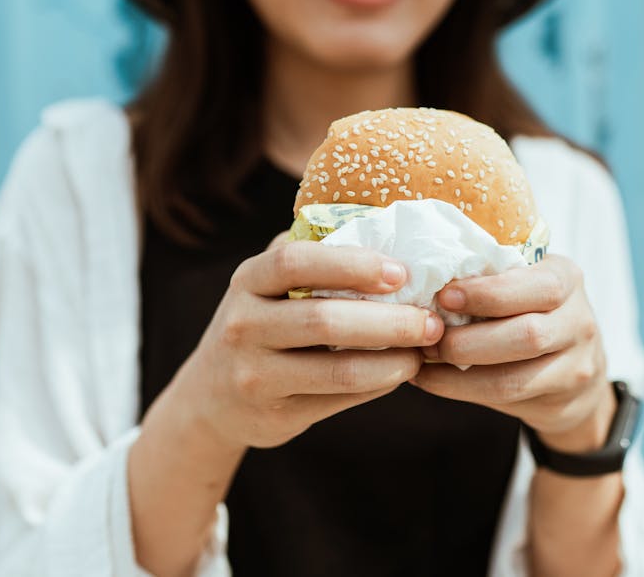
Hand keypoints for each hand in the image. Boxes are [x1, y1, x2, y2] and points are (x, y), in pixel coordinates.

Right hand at [160, 238, 444, 449]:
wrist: (211, 396)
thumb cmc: (262, 323)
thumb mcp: (269, 285)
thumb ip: (312, 256)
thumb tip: (389, 227)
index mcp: (247, 280)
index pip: (294, 263)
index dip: (351, 264)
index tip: (401, 272)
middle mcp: (243, 326)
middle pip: (323, 319)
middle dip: (389, 320)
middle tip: (432, 319)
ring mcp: (254, 375)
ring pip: (337, 370)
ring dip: (393, 360)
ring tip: (426, 349)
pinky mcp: (275, 415)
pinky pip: (339, 400)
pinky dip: (379, 385)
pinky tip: (401, 371)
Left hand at [412, 255, 613, 452]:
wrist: (577, 377)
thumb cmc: (534, 314)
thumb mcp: (526, 285)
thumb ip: (492, 279)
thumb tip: (425, 280)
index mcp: (566, 278)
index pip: (536, 285)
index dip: (488, 293)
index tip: (445, 296)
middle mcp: (579, 320)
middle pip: (528, 334)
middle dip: (468, 339)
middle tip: (428, 336)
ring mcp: (576, 364)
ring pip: (514, 376)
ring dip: (459, 370)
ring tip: (424, 358)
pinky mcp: (562, 399)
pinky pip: (506, 397)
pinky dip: (461, 388)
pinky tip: (433, 378)